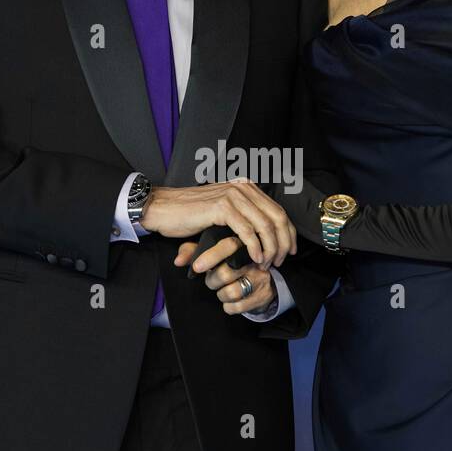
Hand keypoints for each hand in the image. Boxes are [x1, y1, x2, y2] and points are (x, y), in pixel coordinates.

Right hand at [142, 179, 295, 269]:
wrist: (162, 208)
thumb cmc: (188, 213)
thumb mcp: (221, 212)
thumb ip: (242, 217)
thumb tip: (262, 236)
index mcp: (246, 187)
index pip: (278, 210)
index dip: (288, 232)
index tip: (289, 250)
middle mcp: (242, 188)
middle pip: (277, 217)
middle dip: (283, 242)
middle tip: (280, 261)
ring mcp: (233, 196)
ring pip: (265, 225)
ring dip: (269, 248)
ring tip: (267, 263)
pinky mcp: (222, 208)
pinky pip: (247, 231)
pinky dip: (254, 247)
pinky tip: (255, 258)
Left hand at [174, 239, 276, 314]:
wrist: (267, 280)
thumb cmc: (234, 264)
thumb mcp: (216, 252)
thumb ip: (195, 252)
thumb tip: (178, 261)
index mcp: (242, 244)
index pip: (228, 245)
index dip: (210, 256)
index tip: (197, 267)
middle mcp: (254, 260)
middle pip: (225, 273)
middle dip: (212, 281)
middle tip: (213, 280)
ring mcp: (260, 278)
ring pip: (231, 292)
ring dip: (221, 294)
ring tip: (224, 289)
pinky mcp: (263, 296)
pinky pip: (237, 306)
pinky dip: (229, 307)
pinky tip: (231, 300)